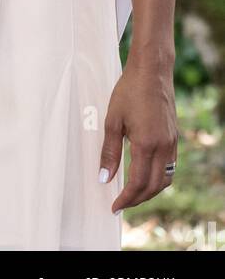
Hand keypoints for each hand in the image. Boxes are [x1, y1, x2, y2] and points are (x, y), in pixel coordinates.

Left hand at [98, 59, 177, 212]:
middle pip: (153, 186)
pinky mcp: (174, 137)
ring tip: (133, 194)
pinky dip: (158, 178)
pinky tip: (146, 175)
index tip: (114, 207)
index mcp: (146, 144)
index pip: (138, 183)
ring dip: (149, 191)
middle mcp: (163, 147)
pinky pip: (169, 167)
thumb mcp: (113, 120)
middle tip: (121, 204)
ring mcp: (171, 143)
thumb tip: (104, 178)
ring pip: (165, 179)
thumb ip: (109, 152)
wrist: (152, 71)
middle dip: (137, 199)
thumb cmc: (129, 91)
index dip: (126, 199)